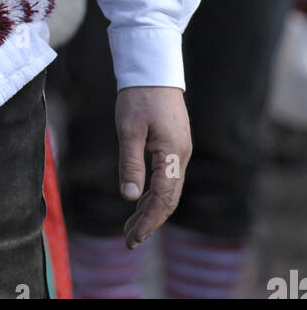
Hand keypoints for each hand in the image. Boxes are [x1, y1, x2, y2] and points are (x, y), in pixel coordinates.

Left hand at [116, 85, 191, 248]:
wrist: (153, 68)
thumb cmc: (139, 96)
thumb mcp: (129, 129)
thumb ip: (130, 163)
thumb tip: (129, 197)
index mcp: (172, 154)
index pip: (163, 198)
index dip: (148, 221)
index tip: (133, 239)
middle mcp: (181, 156)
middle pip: (169, 199)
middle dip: (150, 221)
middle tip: (129, 240)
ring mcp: (179, 151)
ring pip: (169, 190)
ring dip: (151, 209)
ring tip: (131, 228)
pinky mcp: (174, 145)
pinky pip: (167, 177)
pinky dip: (153, 193)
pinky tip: (140, 201)